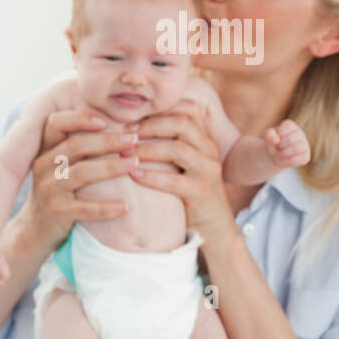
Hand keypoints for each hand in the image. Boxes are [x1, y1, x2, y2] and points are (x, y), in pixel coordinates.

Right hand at [17, 108, 141, 251]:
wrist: (36, 229)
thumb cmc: (58, 191)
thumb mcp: (58, 165)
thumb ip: (77, 146)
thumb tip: (116, 122)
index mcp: (44, 150)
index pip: (55, 123)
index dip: (79, 118)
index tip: (104, 120)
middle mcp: (42, 166)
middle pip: (76, 145)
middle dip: (108, 141)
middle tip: (134, 140)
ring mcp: (48, 190)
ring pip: (82, 173)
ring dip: (112, 167)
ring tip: (135, 164)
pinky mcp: (56, 212)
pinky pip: (85, 208)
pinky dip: (106, 207)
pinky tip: (125, 206)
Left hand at [125, 100, 237, 248]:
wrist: (214, 228)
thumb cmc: (188, 193)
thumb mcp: (181, 164)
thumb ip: (168, 145)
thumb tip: (131, 128)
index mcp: (203, 139)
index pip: (187, 110)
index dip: (158, 110)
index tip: (132, 118)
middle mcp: (209, 150)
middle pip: (181, 123)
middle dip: (149, 125)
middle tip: (124, 134)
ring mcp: (208, 171)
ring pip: (177, 149)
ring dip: (146, 149)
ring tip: (124, 153)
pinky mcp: (202, 192)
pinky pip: (174, 181)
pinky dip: (151, 176)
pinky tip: (134, 175)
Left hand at [265, 119, 310, 168]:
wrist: (272, 157)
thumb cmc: (272, 144)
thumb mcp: (267, 137)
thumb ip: (269, 134)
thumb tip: (277, 140)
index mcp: (291, 126)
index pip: (287, 127)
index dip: (278, 134)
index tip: (276, 138)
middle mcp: (300, 134)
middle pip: (291, 139)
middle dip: (280, 145)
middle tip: (278, 148)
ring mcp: (305, 145)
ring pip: (296, 149)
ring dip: (284, 153)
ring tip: (280, 154)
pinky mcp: (306, 157)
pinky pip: (299, 159)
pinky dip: (288, 161)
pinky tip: (285, 159)